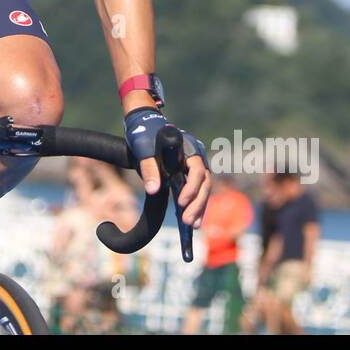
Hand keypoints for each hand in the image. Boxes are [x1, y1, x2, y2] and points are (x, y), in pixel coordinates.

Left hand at [123, 106, 210, 226]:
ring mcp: (195, 165)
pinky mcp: (189, 173)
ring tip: (192, 226)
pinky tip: (191, 221)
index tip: (180, 202)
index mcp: (189, 148)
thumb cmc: (145, 134)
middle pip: (205, 183)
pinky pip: (197, 190)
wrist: (145, 123)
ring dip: (199, 207)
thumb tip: (153, 190)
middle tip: (188, 222)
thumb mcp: (144, 149)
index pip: (198, 170)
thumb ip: (149, 168)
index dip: (192, 187)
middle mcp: (197, 157)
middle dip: (198, 203)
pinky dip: (195, 204)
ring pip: (203, 189)